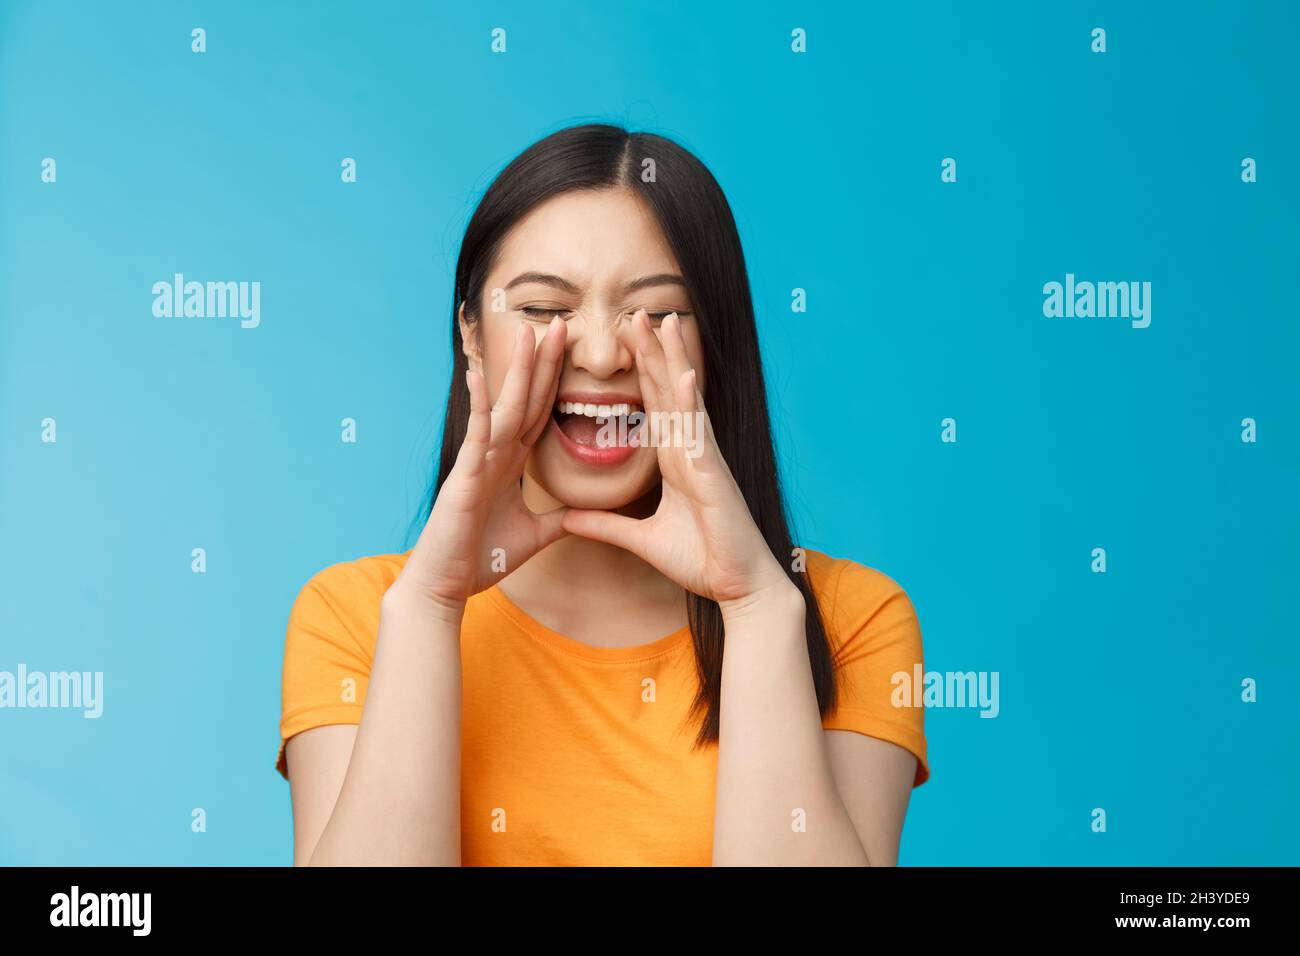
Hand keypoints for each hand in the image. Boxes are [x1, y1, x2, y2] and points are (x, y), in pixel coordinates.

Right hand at [391, 317, 569, 614]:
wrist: (445, 587)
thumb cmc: (479, 559)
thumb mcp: (534, 536)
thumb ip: (558, 519)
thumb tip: (586, 514)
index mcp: (510, 464)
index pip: (539, 413)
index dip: (555, 381)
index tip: (570, 349)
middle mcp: (494, 455)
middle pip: (525, 399)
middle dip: (543, 362)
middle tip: (560, 323)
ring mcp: (479, 462)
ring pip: (504, 408)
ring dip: (517, 371)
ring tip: (529, 333)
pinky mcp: (465, 478)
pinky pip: (475, 437)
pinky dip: (478, 407)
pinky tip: (479, 377)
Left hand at [561, 309, 797, 614]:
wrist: (738, 585)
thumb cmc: (701, 560)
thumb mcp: (640, 540)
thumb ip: (605, 525)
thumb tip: (567, 518)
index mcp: (675, 460)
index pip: (653, 405)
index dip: (641, 370)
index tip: (626, 337)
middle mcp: (690, 451)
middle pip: (667, 390)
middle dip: (654, 350)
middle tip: (638, 311)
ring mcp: (704, 459)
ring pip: (685, 400)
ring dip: (673, 360)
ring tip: (663, 321)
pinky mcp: (713, 476)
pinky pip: (699, 434)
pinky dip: (690, 404)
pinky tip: (683, 375)